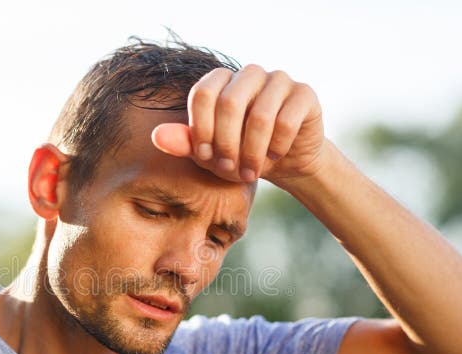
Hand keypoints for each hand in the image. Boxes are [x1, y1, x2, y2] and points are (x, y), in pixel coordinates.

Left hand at [151, 65, 327, 186]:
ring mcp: (279, 79)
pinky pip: (287, 121)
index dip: (201, 130)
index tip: (207, 157)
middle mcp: (249, 73)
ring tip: (251, 172)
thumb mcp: (209, 154)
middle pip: (229, 103)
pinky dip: (278, 146)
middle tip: (230, 170)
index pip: (202, 94)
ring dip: (253, 152)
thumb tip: (156, 137)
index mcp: (222, 80)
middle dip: (227, 144)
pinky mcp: (304, 94)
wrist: (283, 161)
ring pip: (261, 115)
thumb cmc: (240, 153)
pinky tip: (275, 156)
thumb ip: (185, 143)